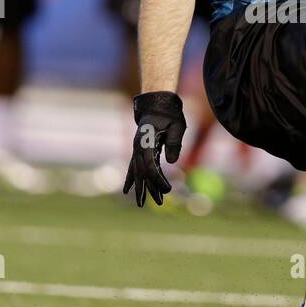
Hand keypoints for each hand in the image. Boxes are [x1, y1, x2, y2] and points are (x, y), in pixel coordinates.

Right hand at [123, 91, 185, 206]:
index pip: (150, 165)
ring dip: (141, 187)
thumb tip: (173, 161)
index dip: (158, 178)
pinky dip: (132, 179)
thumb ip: (175, 143)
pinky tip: (128, 190)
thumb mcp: (177, 126)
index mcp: (146, 140)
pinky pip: (134, 167)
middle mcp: (137, 146)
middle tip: (158, 202)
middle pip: (142, 172)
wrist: (157, 103)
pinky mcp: (139, 150)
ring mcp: (136, 149)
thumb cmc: (169, 114)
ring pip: (137, 172)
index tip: (168, 189)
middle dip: (149, 188)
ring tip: (143, 203)